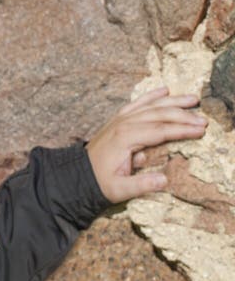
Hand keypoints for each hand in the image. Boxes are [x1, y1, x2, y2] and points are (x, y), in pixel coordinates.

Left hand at [85, 86, 206, 202]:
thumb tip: (164, 180)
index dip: (182, 130)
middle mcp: (123, 124)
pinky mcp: (118, 120)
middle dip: (183, 116)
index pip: (160, 131)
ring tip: (193, 99)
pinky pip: (137, 104)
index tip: (201, 130)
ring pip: (150, 106)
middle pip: (158, 115)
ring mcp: (119, 120)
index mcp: (125, 138)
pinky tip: (164, 90)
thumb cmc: (100, 182)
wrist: (78, 174)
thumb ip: (141, 185)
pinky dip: (151, 96)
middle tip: (204, 120)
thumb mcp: (119, 190)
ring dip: (173, 102)